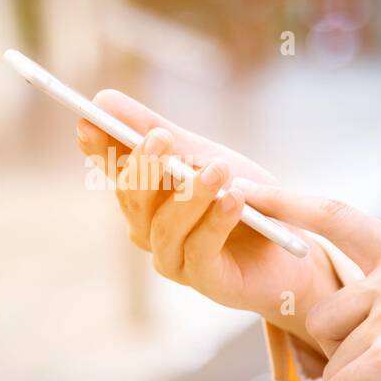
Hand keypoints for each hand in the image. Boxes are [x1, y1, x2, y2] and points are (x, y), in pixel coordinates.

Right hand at [75, 90, 338, 344]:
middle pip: (132, 198)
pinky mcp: (205, 280)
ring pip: (164, 226)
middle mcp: (149, 228)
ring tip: (219, 169)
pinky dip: (215, 223)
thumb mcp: (203, 156)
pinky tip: (235, 200)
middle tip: (163, 137)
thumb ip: (158, 131)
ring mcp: (173, 257)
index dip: (98, 147)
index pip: (112, 169)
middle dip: (145, 167)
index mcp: (145, 196)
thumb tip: (104, 100)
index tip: (89, 121)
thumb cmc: (241, 200)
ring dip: (191, 195)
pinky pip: (200, 250)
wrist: (291, 250)